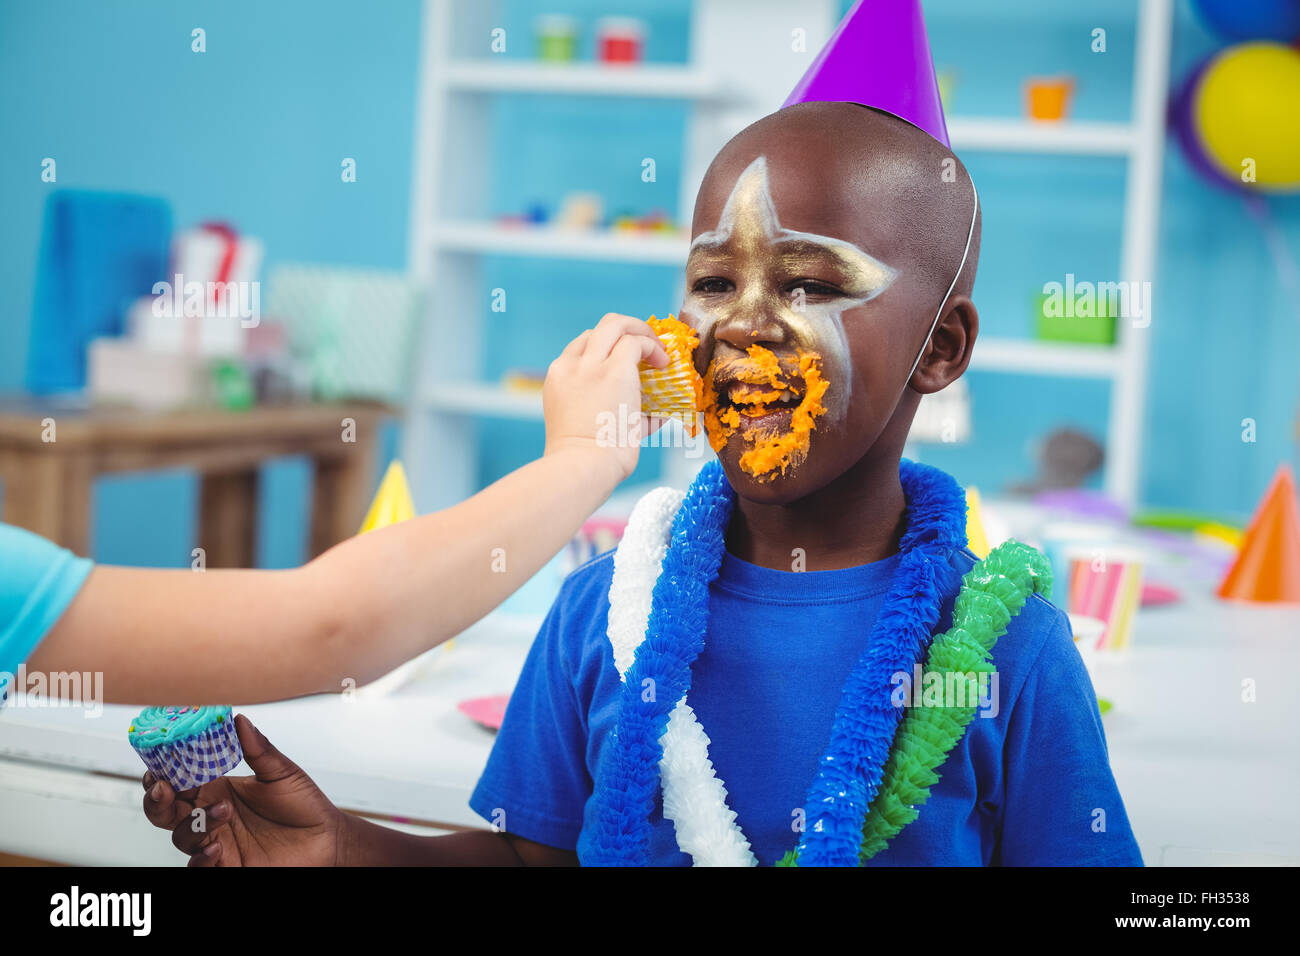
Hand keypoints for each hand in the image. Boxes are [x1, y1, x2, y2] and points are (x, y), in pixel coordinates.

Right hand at [142, 715, 345, 866]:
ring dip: (193, 824)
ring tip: (224, 810)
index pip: (179, 778)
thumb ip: (258, 750)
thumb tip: (239, 720)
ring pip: (182, 836)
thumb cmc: (303, 804)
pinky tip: (216, 847)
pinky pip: (199, 866)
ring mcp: (217, 841)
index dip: (162, 770)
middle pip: (166, 810)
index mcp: (218, 788)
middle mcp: (211, 814)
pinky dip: (201, 858)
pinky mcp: (227, 865)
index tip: (157, 760)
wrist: (327, 838)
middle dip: (156, 800)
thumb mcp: (282, 773)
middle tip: (162, 787)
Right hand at [543, 313, 667, 480]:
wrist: (583, 466)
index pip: (583, 347)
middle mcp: (571, 366)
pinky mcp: (614, 371)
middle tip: (647, 344)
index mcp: (558, 379)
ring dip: (641, 330)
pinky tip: (664, 362)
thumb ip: (614, 411)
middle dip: (627, 329)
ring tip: (659, 349)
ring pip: (615, 324)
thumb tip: (656, 413)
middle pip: (598, 328)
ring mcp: (591, 366)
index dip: (609, 347)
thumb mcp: (588, 426)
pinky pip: (636, 343)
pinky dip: (652, 347)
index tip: (628, 358)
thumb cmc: (586, 459)